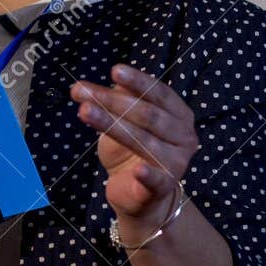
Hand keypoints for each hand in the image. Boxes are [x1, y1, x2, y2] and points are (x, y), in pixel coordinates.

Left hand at [71, 63, 199, 233]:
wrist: (140, 195)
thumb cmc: (134, 148)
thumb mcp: (127, 119)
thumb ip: (122, 99)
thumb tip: (105, 80)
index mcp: (180, 115)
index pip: (159, 93)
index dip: (138, 81)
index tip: (114, 70)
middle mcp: (185, 136)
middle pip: (147, 115)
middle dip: (111, 101)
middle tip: (80, 91)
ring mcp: (177, 163)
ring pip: (143, 141)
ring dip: (111, 124)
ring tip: (84, 111)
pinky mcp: (164, 187)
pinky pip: (156, 180)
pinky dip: (147, 176)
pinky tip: (138, 170)